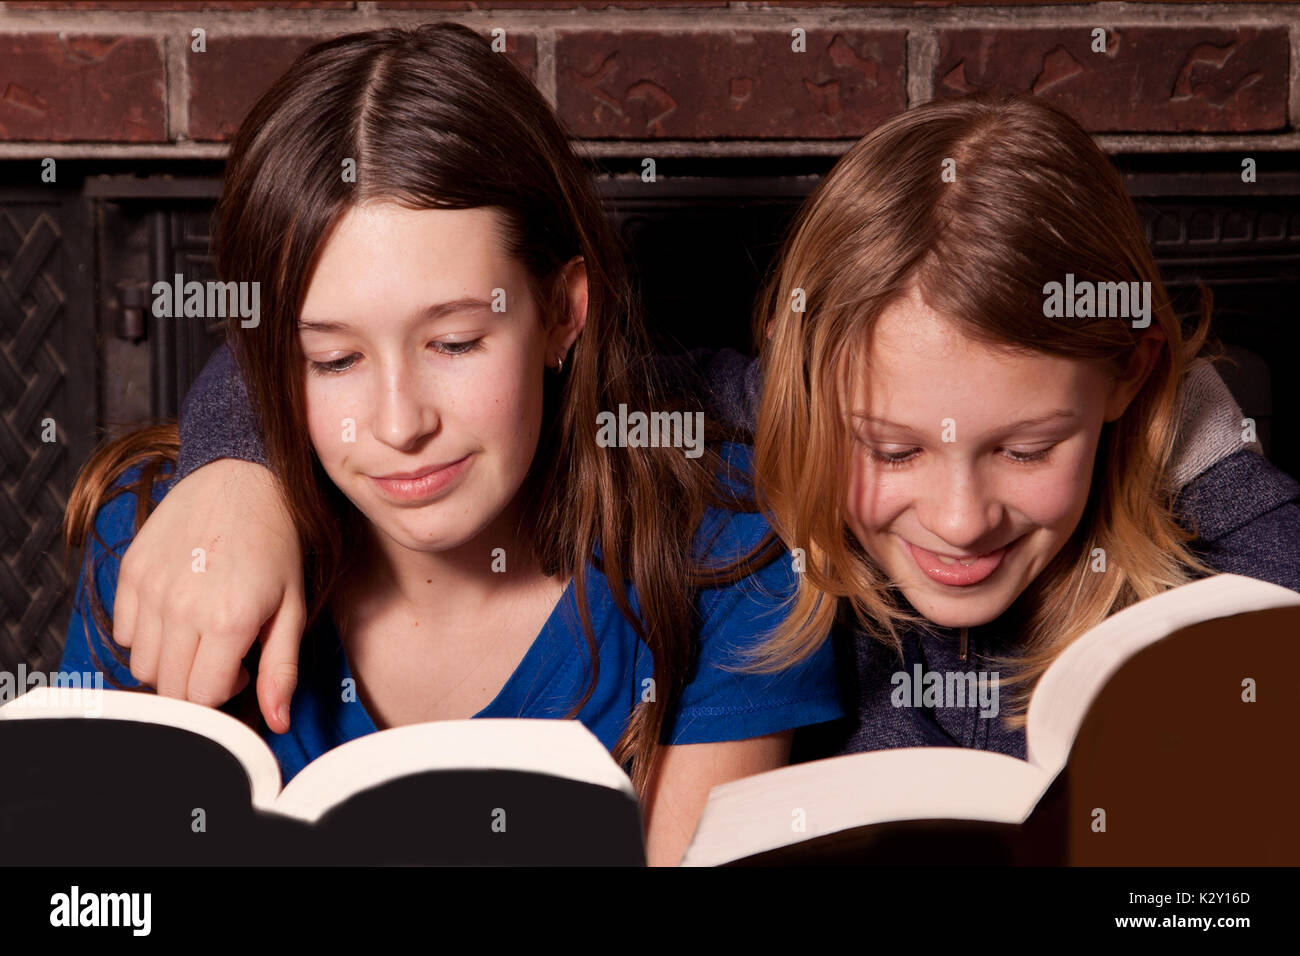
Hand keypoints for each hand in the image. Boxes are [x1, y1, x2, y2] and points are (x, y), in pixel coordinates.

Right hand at [112, 458, 304, 732]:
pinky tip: (177, 609)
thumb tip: (277, 723)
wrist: (242, 477)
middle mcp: (182, 608)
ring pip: (141, 665)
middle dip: (197, 683)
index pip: (204, 697)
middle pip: (169, 687)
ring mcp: (150, 590)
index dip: (226, 692)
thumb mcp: (292, 606)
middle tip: (224, 651)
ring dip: (170, 661)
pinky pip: (123, 632)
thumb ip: (281, 669)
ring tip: (201, 630)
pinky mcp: (130, 572)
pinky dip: (146, 634)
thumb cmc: (276, 543)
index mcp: (228, 621)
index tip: (242, 668)